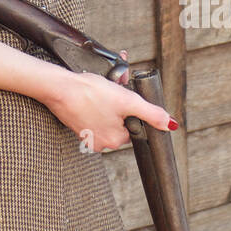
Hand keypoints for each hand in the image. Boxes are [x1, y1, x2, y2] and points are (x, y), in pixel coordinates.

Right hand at [45, 57, 176, 153]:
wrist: (59, 88)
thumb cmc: (90, 93)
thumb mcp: (126, 100)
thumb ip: (151, 113)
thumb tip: (170, 125)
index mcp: (115, 140)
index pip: (133, 126)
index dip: (130, 108)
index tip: (122, 95)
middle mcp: (100, 143)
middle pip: (119, 120)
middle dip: (118, 103)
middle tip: (112, 87)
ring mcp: (86, 135)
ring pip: (106, 116)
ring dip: (107, 101)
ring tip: (99, 88)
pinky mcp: (75, 125)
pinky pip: (92, 115)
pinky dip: (93, 104)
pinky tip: (89, 93)